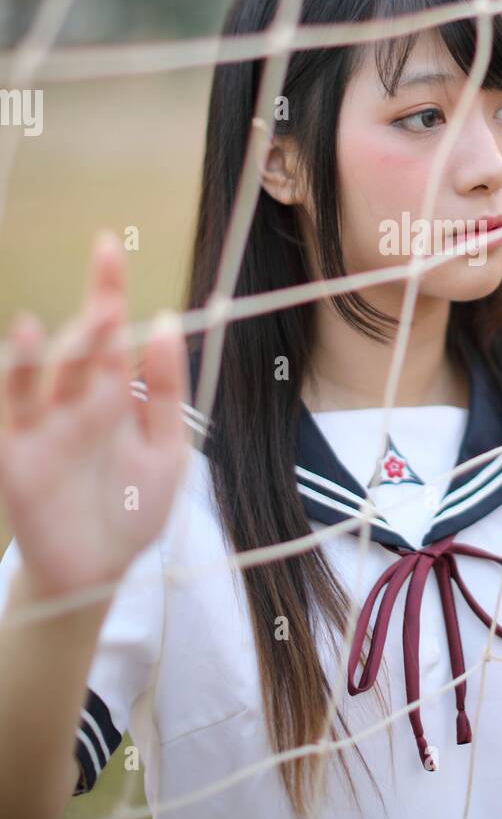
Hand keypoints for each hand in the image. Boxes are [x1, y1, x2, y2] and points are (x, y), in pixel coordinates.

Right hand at [0, 231, 189, 601]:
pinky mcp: (18, 458)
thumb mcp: (168, 448)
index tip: (109, 244)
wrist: (101, 573)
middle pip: (80, 349)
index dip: (106, 288)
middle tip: (111, 304)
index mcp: (110, 392)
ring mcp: (43, 428)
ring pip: (45, 375)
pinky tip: (26, 344)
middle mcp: (73, 402)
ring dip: (58, 348)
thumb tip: (168, 322)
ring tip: (75, 321)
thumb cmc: (131, 507)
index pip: (109, 332)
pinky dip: (15, 378)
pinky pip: (12, 411)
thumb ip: (168, 389)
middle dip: (95, 324)